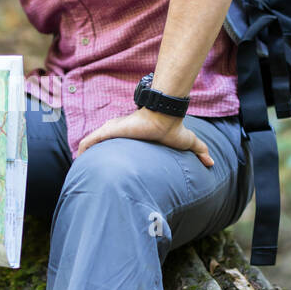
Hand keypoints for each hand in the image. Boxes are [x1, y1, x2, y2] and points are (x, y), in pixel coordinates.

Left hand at [76, 108, 213, 167]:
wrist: (164, 119)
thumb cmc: (173, 128)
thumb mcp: (187, 143)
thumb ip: (199, 151)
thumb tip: (212, 162)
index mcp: (134, 137)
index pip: (120, 146)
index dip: (112, 155)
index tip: (108, 168)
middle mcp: (122, 133)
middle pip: (104, 145)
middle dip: (96, 156)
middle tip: (90, 170)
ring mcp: (115, 130)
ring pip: (95, 143)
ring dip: (87, 153)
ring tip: (79, 166)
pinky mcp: (110, 130)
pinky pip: (92, 140)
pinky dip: (84, 148)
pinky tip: (78, 157)